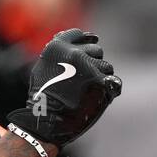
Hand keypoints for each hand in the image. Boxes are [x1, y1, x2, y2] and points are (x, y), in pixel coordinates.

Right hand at [6, 28, 121, 147]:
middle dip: (93, 62)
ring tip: (88, 92)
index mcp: (57, 47)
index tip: (91, 42)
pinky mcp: (101, 83)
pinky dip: (109, 89)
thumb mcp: (43, 68)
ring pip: (106, 66)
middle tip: (84, 79)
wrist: (46, 121)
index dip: (85, 41)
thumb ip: (59, 54)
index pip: (78, 35)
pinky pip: (114, 82)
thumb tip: (80, 42)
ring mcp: (89, 68)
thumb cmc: (42, 98)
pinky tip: (99, 96)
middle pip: (95, 50)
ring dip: (101, 77)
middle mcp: (74, 53)